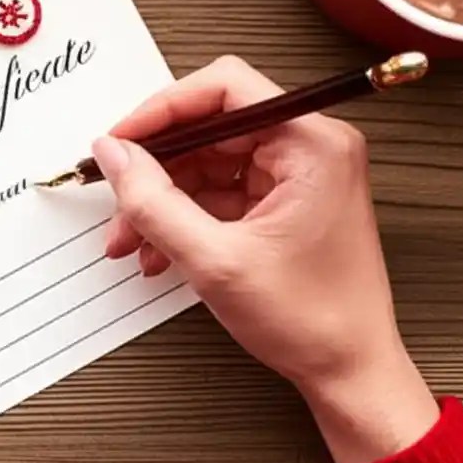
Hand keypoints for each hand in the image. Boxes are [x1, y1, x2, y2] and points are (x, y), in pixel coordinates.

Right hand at [93, 57, 437, 462]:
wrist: (348, 373)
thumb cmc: (315, 321)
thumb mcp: (215, 260)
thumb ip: (154, 202)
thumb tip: (115, 155)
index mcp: (313, 145)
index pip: (225, 88)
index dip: (163, 109)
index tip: (122, 138)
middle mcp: (309, 149)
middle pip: (209, 127)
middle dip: (155, 167)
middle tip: (117, 192)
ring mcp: (295, 176)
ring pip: (205, 162)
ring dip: (161, 199)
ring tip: (131, 236)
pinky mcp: (282, 202)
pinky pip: (217, 191)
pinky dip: (181, 216)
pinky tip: (156, 248)